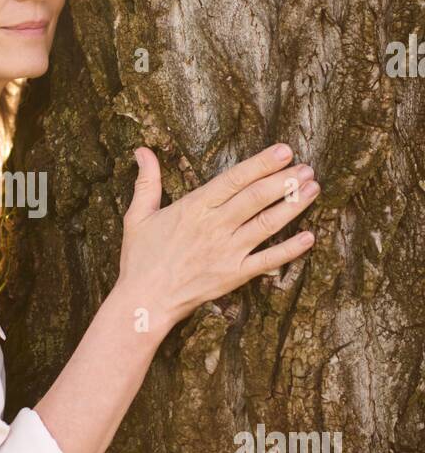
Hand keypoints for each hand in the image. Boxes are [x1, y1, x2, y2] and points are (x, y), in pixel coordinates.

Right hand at [117, 142, 319, 333]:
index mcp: (195, 208)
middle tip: (307, 167)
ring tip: (314, 189)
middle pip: (257, 197)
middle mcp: (215, 226)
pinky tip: (309, 238)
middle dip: (285, 180)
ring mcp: (227, 252)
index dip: (262, 163)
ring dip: (293, 205)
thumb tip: (142, 150)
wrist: (144, 301)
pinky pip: (267, 261)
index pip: (235, 179)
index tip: (284, 150)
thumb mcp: (138, 216)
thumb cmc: (140, 258)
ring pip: (267, 224)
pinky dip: (290, 250)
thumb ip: (147, 182)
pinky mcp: (234, 275)